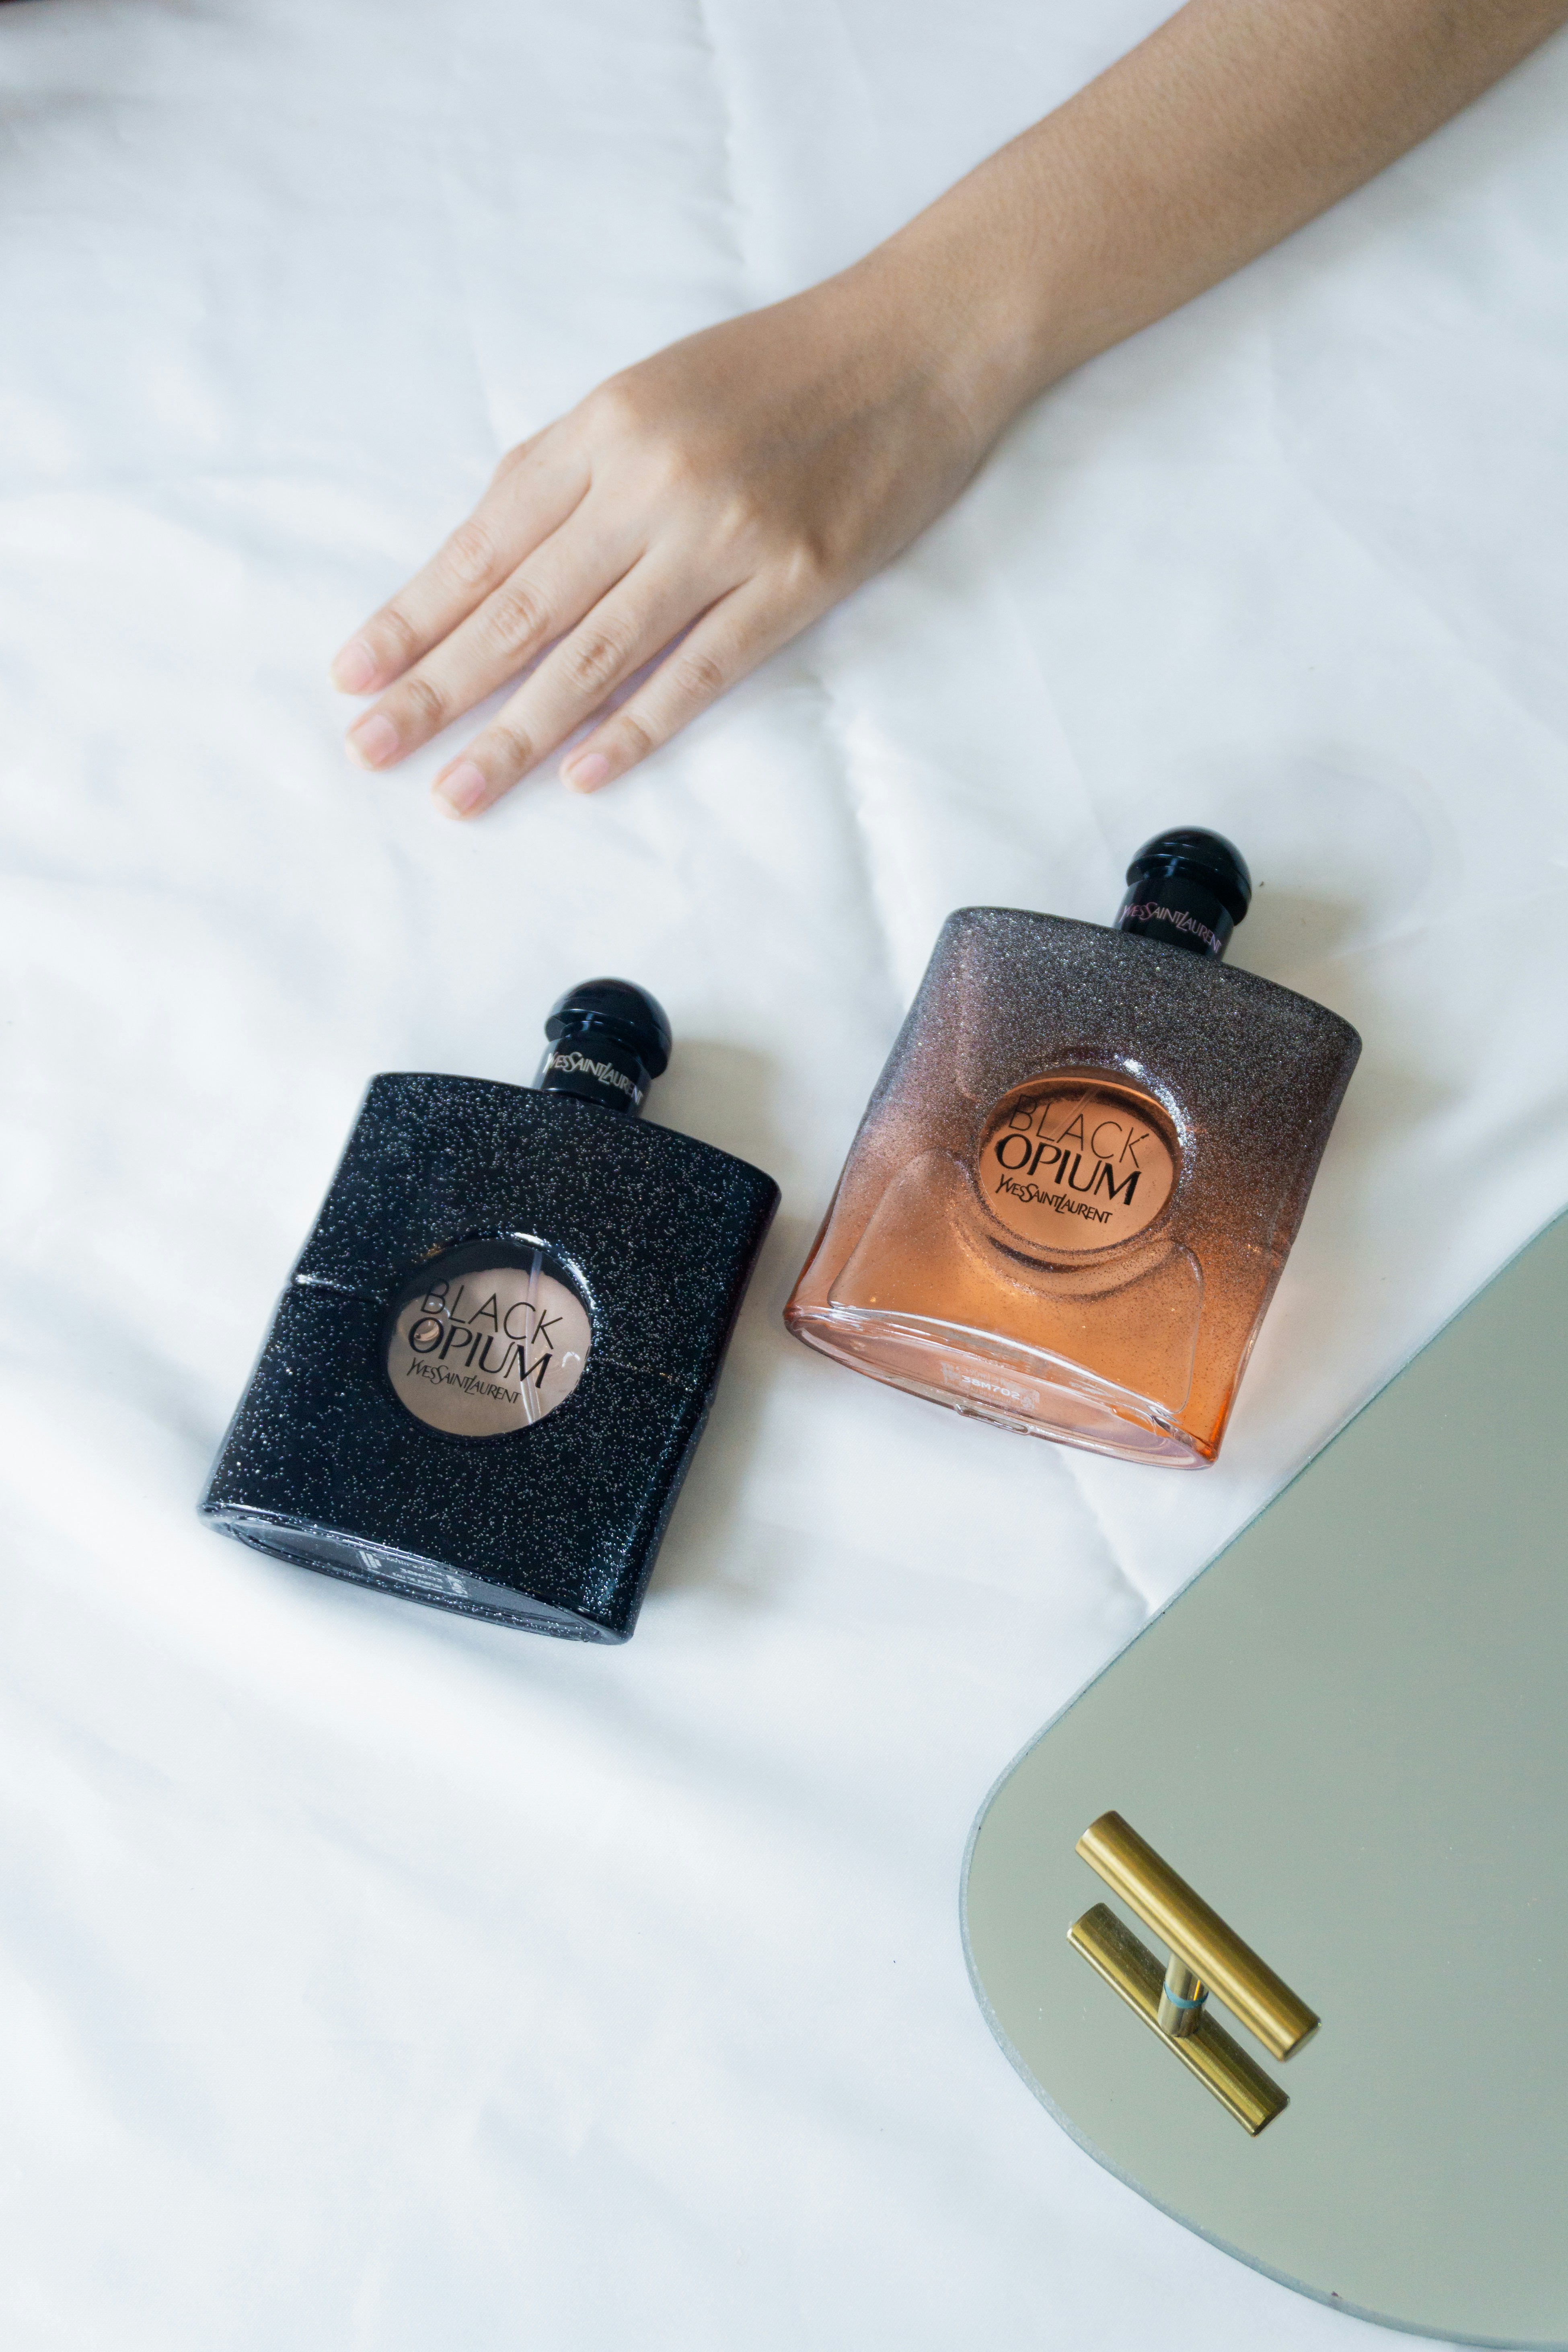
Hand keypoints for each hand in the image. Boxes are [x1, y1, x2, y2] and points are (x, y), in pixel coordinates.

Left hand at [332, 256, 992, 816]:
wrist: (918, 343)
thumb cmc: (773, 370)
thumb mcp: (646, 390)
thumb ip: (563, 471)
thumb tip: (481, 558)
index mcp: (604, 429)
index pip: (484, 544)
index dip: (414, 616)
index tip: (354, 676)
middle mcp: (653, 482)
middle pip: (523, 609)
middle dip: (438, 688)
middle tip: (373, 752)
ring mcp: (726, 537)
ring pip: (597, 653)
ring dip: (520, 732)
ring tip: (458, 791)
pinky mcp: (796, 581)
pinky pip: (700, 670)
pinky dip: (638, 726)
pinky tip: (583, 776)